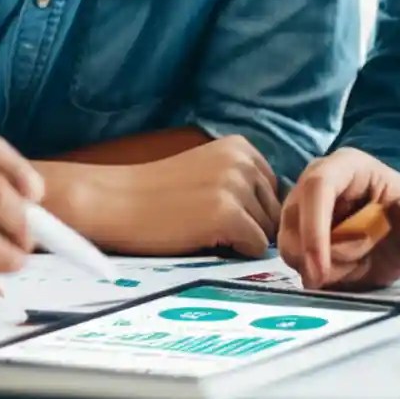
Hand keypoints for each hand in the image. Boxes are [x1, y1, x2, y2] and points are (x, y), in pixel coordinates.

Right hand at [56, 136, 280, 257]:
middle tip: (207, 224)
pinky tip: (203, 239)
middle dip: (250, 225)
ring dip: (240, 239)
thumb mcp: (206, 170)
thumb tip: (284, 213)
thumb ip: (241, 180)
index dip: (250, 210)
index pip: (273, 191)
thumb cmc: (156, 194)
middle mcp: (243, 161)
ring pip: (267, 232)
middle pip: (274, 212)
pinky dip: (236, 252)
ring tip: (201, 229)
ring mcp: (236, 187)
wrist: (115, 202)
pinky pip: (256, 247)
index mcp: (240, 146)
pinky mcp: (228, 215)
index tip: (215, 211)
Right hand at [279, 148, 399, 289]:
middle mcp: (316, 179)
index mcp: (348, 166)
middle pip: (293, 216)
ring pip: (288, 240)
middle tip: (341, 275)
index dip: (313, 226)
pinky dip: (314, 272)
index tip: (319, 265)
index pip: (318, 186)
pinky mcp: (296, 230)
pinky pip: (292, 256)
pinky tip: (340, 270)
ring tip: (353, 265)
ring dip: (318, 265)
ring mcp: (302, 205)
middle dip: (313, 254)